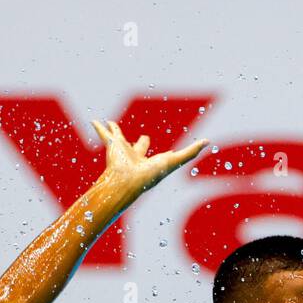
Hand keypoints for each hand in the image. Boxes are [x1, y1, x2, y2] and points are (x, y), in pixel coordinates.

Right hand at [91, 119, 207, 195]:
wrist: (127, 182)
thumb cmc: (150, 176)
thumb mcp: (175, 160)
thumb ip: (190, 152)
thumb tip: (208, 142)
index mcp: (149, 162)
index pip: (160, 156)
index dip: (166, 154)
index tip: (170, 152)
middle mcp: (135, 156)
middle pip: (138, 146)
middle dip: (140, 142)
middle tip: (143, 139)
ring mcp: (122, 150)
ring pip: (117, 136)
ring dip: (114, 130)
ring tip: (110, 123)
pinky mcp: (112, 146)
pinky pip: (104, 134)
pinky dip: (99, 127)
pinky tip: (94, 120)